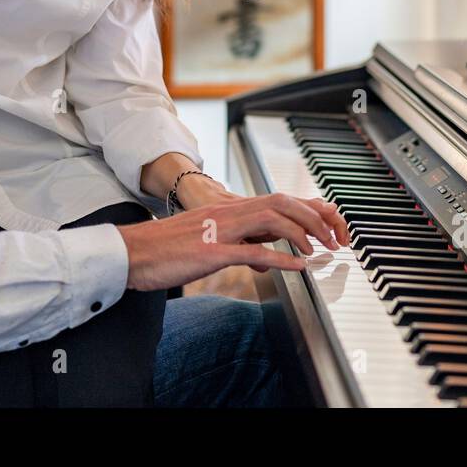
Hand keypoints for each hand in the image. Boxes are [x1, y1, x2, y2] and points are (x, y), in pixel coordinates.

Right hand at [175, 174, 348, 253]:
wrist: (132, 252)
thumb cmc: (167, 249)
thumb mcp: (211, 242)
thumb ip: (241, 245)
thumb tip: (265, 257)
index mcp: (229, 210)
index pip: (278, 200)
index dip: (308, 210)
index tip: (329, 226)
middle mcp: (227, 213)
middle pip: (281, 202)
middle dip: (313, 217)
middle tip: (333, 237)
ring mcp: (220, 231)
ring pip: (271, 218)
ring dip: (301, 232)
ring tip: (319, 249)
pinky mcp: (211, 251)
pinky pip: (250, 251)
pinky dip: (278, 257)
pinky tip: (297, 266)